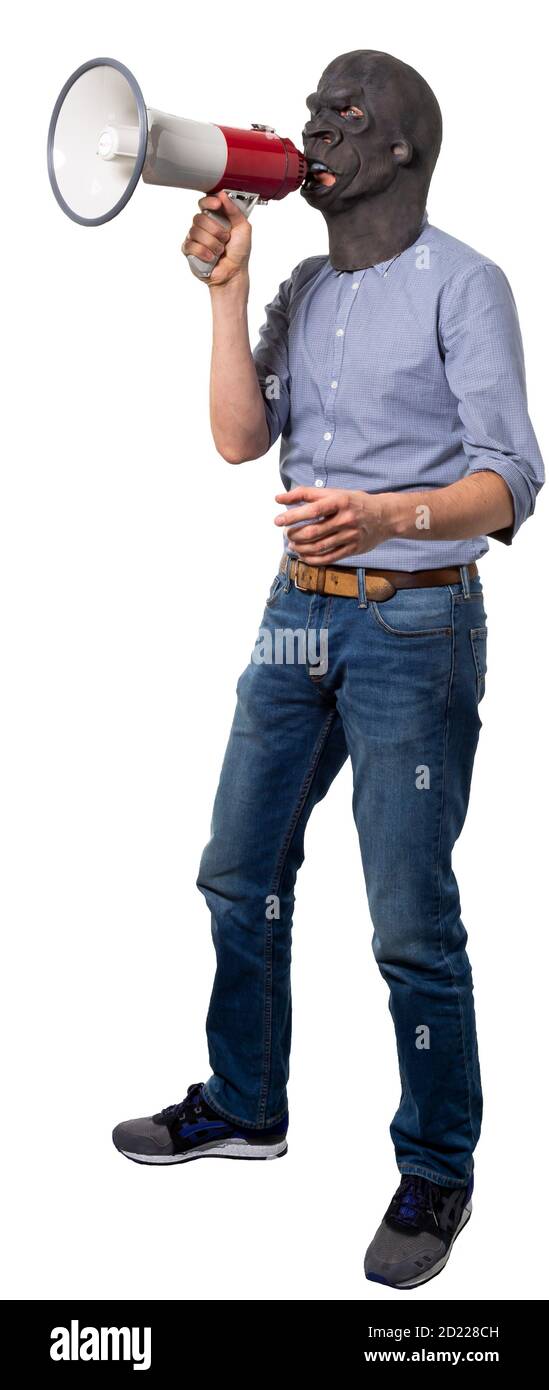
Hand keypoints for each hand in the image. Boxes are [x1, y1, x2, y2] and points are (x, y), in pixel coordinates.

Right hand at [182, 190, 251, 285]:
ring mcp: (195, 238)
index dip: (209, 202)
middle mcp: (204, 226)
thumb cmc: (239, 252)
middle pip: (199, 217)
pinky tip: (210, 257)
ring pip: (195, 232)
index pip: (205, 202)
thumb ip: (234, 210)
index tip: (217, 204)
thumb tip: (223, 195)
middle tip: (225, 239)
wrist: (234, 273)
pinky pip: (190, 245)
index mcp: (216, 218)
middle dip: (215, 230)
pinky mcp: (189, 250)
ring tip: (219, 251)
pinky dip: (203, 252)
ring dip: (212, 243)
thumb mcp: (243, 228)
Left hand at [274, 487, 390, 563]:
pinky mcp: (353, 549)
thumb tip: (279, 498)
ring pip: (319, 547)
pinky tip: (304, 556)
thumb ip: (306, 494)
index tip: (278, 521)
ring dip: (301, 548)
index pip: (312, 510)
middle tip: (287, 533)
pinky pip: (329, 558)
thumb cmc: (354, 502)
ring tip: (293, 545)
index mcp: (340, 501)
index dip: (292, 516)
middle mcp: (346, 519)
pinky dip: (313, 559)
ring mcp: (350, 536)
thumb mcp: (334, 493)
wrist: (385, 516)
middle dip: (295, 535)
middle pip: (313, 532)